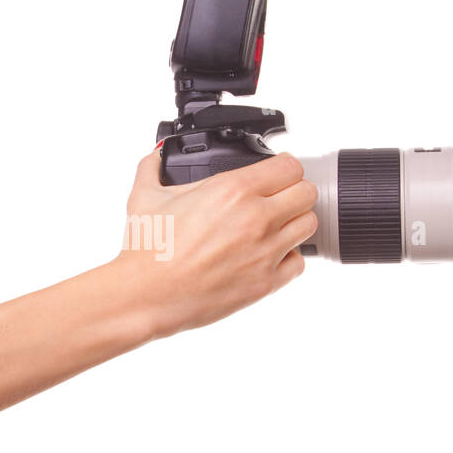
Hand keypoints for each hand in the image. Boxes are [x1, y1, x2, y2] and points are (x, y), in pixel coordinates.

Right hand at [114, 149, 317, 337]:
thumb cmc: (148, 250)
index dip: (283, 168)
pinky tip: (267, 255)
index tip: (273, 175)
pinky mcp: (266, 282)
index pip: (290, 167)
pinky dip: (288, 257)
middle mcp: (256, 218)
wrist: (146, 295)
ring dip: (294, 223)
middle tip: (276, 200)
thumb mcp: (144, 197)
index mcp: (233, 190)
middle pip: (306, 193)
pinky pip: (299, 262)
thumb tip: (155, 157)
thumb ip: (151, 168)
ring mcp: (265, 252)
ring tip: (273, 227)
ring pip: (308, 225)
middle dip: (293, 193)